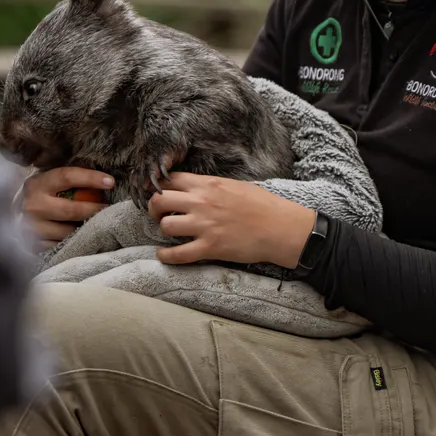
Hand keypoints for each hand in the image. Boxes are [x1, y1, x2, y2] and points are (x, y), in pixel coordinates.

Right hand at [21, 166, 114, 244]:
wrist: (14, 215)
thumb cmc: (42, 195)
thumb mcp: (50, 182)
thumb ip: (71, 180)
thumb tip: (104, 179)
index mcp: (38, 184)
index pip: (67, 177)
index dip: (90, 178)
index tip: (110, 182)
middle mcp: (33, 206)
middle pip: (70, 209)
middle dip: (93, 210)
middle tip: (109, 209)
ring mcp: (33, 228)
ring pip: (68, 231)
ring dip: (84, 228)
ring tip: (96, 224)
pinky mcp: (35, 246)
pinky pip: (62, 245)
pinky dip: (75, 241)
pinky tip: (82, 237)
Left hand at [147, 172, 315, 267]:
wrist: (281, 228)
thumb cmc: (263, 206)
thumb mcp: (235, 186)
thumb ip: (211, 187)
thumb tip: (194, 189)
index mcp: (208, 185)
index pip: (170, 180)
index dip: (159, 186)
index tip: (158, 192)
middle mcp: (202, 203)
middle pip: (159, 201)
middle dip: (154, 208)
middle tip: (159, 213)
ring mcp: (204, 226)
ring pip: (165, 226)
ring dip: (164, 230)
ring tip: (170, 233)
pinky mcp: (210, 248)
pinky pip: (177, 254)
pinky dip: (166, 256)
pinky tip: (164, 254)